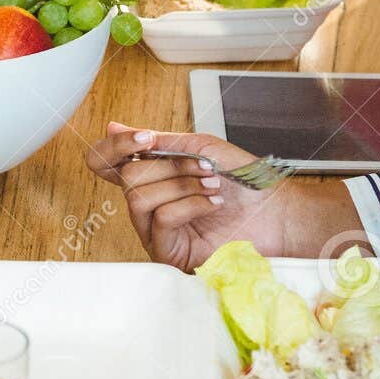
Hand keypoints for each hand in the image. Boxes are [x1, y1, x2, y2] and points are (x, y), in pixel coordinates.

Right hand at [85, 124, 287, 269]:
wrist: (276, 211)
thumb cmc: (244, 181)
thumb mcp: (198, 147)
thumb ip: (156, 141)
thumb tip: (114, 127)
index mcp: (149, 177)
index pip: (104, 163)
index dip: (114, 147)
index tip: (145, 138)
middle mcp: (146, 204)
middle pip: (125, 177)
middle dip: (168, 166)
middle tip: (204, 167)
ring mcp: (154, 230)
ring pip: (138, 198)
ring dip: (181, 184)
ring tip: (212, 185)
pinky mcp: (167, 252)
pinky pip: (161, 219)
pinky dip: (191, 204)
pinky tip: (212, 203)